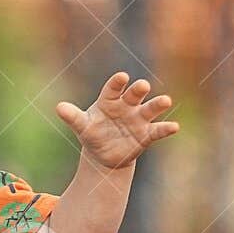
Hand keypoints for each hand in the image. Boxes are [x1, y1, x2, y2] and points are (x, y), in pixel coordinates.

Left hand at [55, 73, 178, 168]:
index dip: (117, 83)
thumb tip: (59, 108)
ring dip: (157, 104)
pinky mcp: (147, 134)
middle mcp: (127, 106)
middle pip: (134, 94)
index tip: (122, 77)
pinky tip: (175, 127)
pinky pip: (158, 130)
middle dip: (138, 90)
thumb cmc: (93, 134)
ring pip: (150, 108)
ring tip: (166, 100)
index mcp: (109, 100)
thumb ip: (73, 117)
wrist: (104, 155)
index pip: (113, 88)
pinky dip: (166, 128)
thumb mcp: (82, 126)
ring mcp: (138, 119)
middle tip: (142, 85)